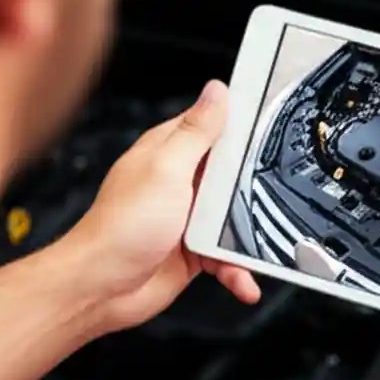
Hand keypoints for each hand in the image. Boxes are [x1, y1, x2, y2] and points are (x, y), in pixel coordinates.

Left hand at [60, 80, 260, 333]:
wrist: (102, 288)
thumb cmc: (122, 228)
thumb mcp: (167, 169)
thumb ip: (197, 132)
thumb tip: (217, 91)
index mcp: (170, 152)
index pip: (214, 125)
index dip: (244, 125)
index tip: (277, 126)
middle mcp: (180, 182)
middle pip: (233, 175)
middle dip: (256, 188)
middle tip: (277, 195)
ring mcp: (188, 218)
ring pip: (236, 219)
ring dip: (249, 238)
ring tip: (262, 250)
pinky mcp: (195, 252)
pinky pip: (228, 258)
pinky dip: (238, 271)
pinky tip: (245, 282)